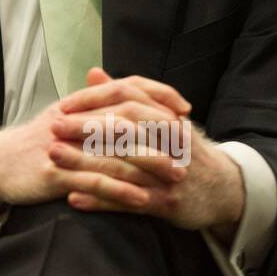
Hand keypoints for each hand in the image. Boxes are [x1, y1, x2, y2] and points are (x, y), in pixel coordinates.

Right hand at [0, 67, 186, 221]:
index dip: (157, 94)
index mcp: (79, 105)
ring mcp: (64, 148)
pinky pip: (93, 183)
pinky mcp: (55, 174)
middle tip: (189, 150)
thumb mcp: (65, 117)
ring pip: (114, 153)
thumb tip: (122, 88)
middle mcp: (74, 120)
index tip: (184, 109)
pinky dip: (120, 191)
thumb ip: (95, 105)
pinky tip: (142, 200)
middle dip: (161, 134)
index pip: (124, 88)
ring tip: (177, 178)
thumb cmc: (36, 143)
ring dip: (149, 166)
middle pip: (126, 120)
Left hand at [51, 69, 244, 234]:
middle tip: (53, 127)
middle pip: (122, 130)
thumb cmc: (183, 150)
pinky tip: (73, 197)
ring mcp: (169, 174)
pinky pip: (129, 201)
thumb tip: (93, 72)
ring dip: (84, 162)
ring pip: (122, 166)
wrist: (224, 190)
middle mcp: (170, 142)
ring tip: (54, 158)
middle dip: (84, 128)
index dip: (93, 100)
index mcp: (166, 117)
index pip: (126, 100)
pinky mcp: (168, 203)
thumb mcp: (161, 120)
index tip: (63, 105)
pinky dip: (100, 200)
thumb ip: (126, 97)